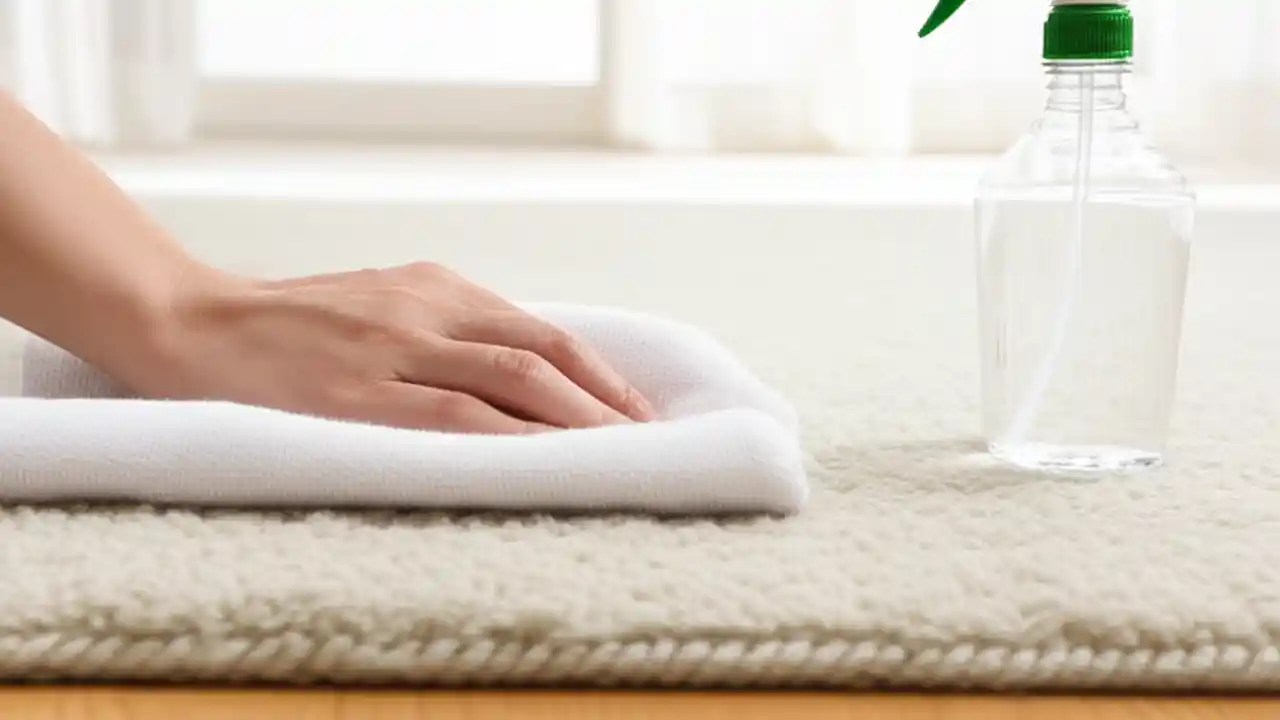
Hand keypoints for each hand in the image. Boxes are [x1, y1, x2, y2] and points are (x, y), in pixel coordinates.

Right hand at [121, 262, 655, 433]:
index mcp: (436, 286)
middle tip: (648, 441)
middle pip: (541, 353)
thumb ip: (444, 332)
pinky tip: (543, 463)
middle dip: (604, 400)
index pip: (541, 330)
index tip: (637, 410)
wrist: (197, 324)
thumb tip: (518, 378)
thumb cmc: (294, 326)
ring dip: (573, 421)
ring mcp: (392, 348)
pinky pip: (450, 415)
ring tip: (616, 457)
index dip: (599, 373)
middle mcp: (425, 309)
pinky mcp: (356, 393)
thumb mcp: (382, 306)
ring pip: (510, 380)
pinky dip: (507, 439)